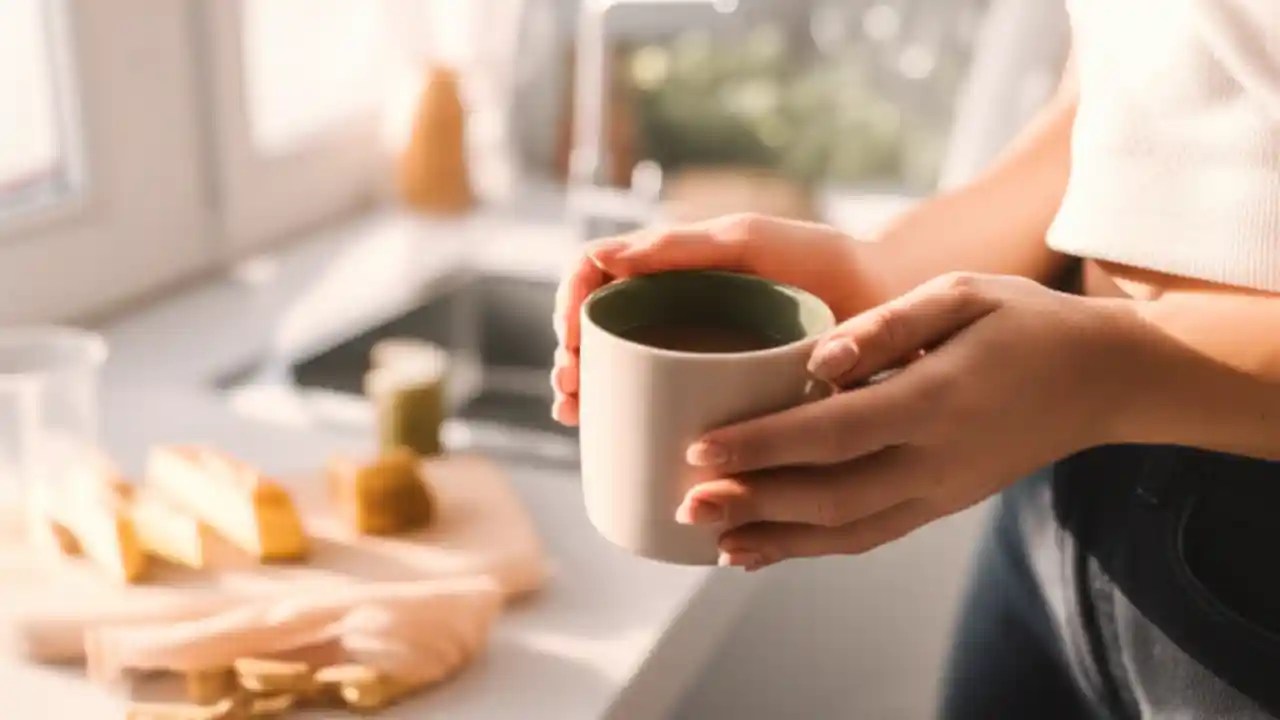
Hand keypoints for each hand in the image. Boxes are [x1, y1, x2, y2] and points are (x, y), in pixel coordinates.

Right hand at [551, 214, 882, 424]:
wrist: (892, 308)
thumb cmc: (822, 262)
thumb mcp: (748, 243)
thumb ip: (680, 246)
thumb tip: (599, 259)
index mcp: (675, 269)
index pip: (595, 276)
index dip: (569, 304)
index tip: (571, 339)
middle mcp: (678, 312)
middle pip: (600, 333)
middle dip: (571, 360)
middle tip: (570, 389)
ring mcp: (697, 354)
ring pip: (623, 374)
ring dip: (587, 392)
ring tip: (579, 415)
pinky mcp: (722, 393)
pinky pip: (662, 406)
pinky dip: (628, 420)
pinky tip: (613, 440)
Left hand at [674, 272, 1142, 568]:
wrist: (1101, 378)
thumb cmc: (1024, 321)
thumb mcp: (963, 294)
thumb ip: (888, 325)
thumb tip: (818, 358)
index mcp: (935, 399)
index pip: (831, 432)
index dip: (762, 445)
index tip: (698, 447)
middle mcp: (936, 459)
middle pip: (829, 496)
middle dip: (752, 503)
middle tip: (683, 501)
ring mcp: (941, 491)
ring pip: (846, 532)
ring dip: (775, 539)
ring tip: (711, 540)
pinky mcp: (942, 504)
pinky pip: (871, 537)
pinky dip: (813, 549)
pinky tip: (765, 549)